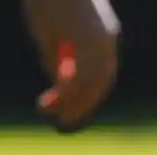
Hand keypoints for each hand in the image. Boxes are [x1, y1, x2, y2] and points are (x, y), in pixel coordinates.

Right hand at [21, 0, 119, 132]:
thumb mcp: (49, 31)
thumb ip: (56, 58)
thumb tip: (58, 87)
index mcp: (102, 34)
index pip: (97, 74)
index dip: (83, 94)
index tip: (63, 105)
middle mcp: (107, 40)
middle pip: (101, 83)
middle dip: (82, 105)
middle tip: (63, 121)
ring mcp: (103, 40)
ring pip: (94, 83)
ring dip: (76, 105)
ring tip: (58, 119)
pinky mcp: (93, 40)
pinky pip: (84, 76)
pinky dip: (69, 94)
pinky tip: (53, 103)